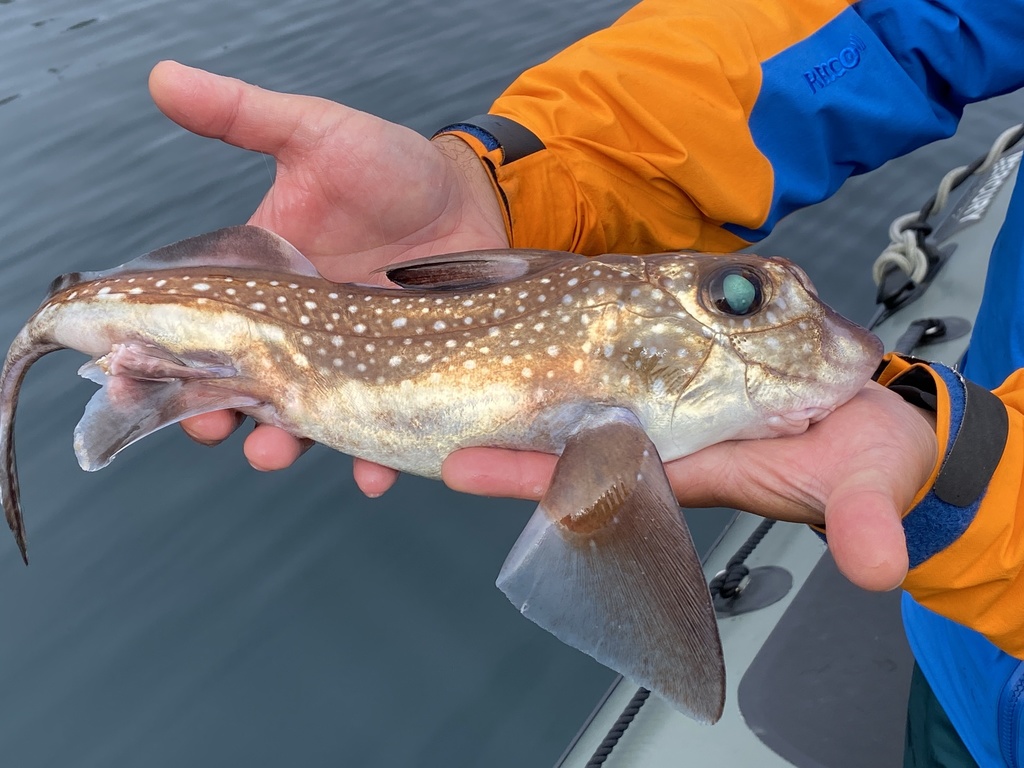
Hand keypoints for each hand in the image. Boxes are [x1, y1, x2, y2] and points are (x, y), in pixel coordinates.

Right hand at [148, 61, 507, 490]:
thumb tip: (162, 78)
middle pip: (246, 387)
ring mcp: (350, 361)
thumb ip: (245, 116)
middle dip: (223, 416)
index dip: (166, 358)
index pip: (203, 328)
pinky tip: (372, 473)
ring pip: (307, 418)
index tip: (135, 379)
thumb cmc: (390, 167)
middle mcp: (298, 330)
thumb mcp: (318, 136)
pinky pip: (382, 427)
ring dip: (289, 443)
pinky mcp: (400, 378)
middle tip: (217, 429)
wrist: (469, 196)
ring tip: (280, 451)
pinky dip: (373, 457)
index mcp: (264, 282)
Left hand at [441, 382, 938, 591]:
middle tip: (419, 410)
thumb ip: (864, 523)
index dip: (528, 476)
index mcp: (688, 469)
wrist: (880, 430)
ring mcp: (670, 407)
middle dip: (496, 428)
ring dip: (524, 386)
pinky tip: (535, 330)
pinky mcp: (686, 375)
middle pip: (562, 437)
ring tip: (450, 363)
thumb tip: (877, 565)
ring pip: (582, 399)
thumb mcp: (866, 489)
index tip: (460, 467)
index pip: (592, 476)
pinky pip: (619, 362)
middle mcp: (663, 440)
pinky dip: (576, 349)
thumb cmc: (867, 460)